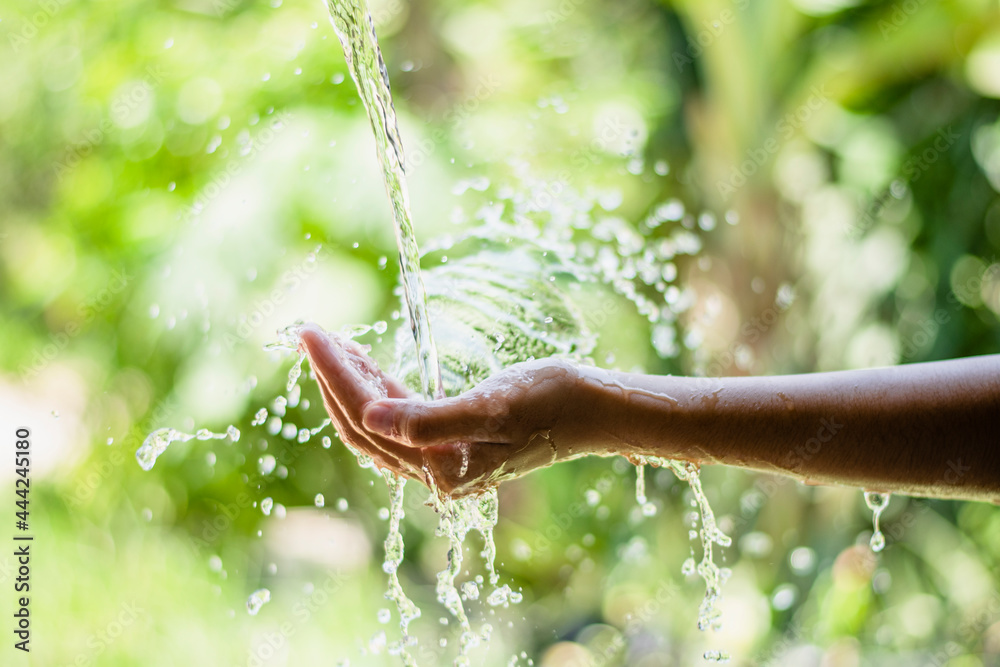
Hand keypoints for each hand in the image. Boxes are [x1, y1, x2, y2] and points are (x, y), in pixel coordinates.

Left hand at [298, 323, 594, 494]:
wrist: (593, 410)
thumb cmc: (550, 401)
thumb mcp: (492, 406)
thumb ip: (429, 420)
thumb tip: (367, 418)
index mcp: (440, 465)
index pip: (368, 417)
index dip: (335, 373)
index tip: (312, 331)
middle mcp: (435, 472)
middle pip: (362, 426)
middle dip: (332, 379)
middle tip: (311, 332)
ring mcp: (443, 460)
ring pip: (377, 424)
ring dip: (350, 384)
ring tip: (333, 343)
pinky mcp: (452, 444)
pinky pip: (399, 421)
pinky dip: (377, 391)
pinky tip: (370, 366)